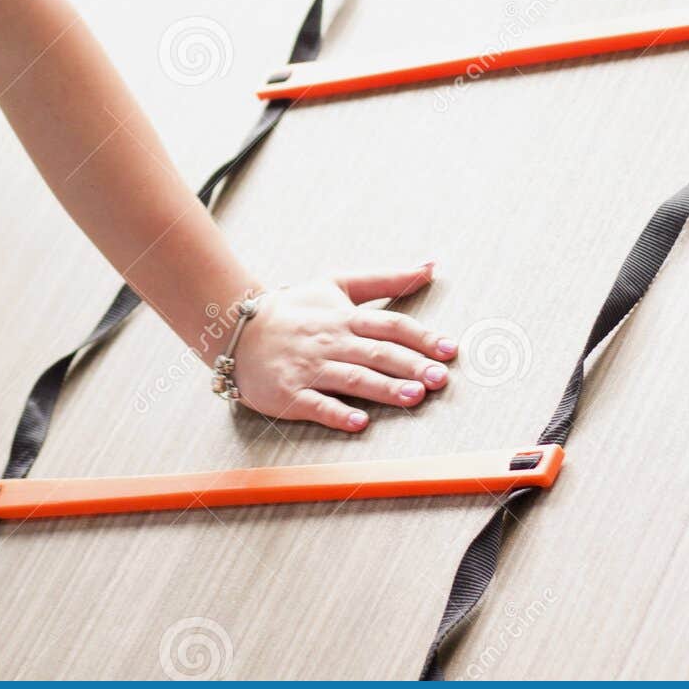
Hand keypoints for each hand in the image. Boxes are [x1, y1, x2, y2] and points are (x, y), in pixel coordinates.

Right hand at [230, 260, 456, 431]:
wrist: (238, 326)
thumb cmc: (296, 307)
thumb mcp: (338, 284)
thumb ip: (386, 279)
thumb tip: (431, 266)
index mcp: (345, 316)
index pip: (390, 325)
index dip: (422, 336)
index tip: (449, 349)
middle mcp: (330, 340)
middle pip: (376, 352)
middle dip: (411, 365)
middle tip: (440, 378)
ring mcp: (309, 367)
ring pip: (352, 378)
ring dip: (384, 388)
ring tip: (413, 397)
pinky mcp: (289, 392)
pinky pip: (315, 404)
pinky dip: (337, 413)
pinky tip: (359, 423)